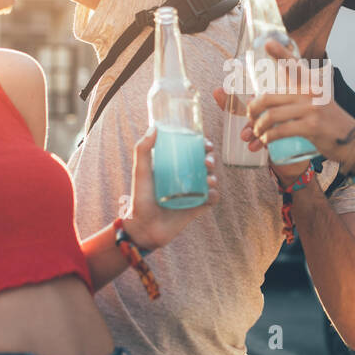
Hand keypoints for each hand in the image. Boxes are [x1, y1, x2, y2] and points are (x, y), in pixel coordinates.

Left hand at [123, 126, 218, 249]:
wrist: (144, 227)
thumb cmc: (139, 199)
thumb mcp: (140, 172)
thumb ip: (142, 149)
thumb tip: (154, 126)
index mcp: (175, 167)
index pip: (192, 151)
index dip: (202, 145)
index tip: (204, 142)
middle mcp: (186, 178)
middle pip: (205, 164)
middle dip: (211, 159)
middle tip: (207, 161)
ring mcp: (193, 193)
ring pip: (211, 180)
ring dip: (215, 176)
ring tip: (209, 179)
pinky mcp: (197, 208)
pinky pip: (211, 199)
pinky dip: (214, 194)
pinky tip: (211, 192)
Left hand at [232, 39, 354, 176]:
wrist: (353, 141)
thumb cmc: (329, 122)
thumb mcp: (318, 101)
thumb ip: (298, 95)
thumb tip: (264, 99)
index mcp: (311, 83)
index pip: (294, 65)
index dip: (280, 53)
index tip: (267, 43)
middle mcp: (311, 91)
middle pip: (269, 97)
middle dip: (253, 110)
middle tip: (251, 118)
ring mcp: (312, 108)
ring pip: (272, 115)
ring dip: (258, 127)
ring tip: (257, 133)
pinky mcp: (312, 126)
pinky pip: (280, 130)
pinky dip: (268, 137)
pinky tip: (266, 140)